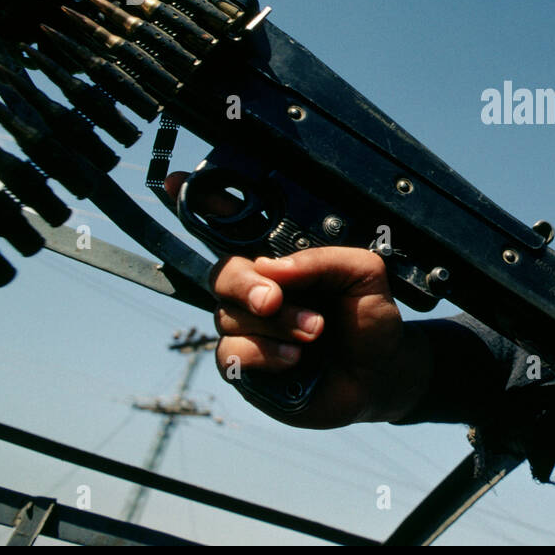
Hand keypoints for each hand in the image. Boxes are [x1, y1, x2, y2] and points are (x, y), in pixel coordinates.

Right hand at [164, 172, 431, 427]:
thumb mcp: (364, 275)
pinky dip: (265, 353)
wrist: (379, 373)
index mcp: (282, 259)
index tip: (174, 181)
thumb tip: (273, 267)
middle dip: (245, 284)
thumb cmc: (367, 319)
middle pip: (222, 272)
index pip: (236, 225)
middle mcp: (256, 288)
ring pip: (229, 315)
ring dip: (276, 324)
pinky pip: (232, 352)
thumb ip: (325, 260)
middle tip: (273, 300)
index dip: (204, 202)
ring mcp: (246, 326)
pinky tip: (295, 358)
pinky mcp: (244, 364)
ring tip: (315, 331)